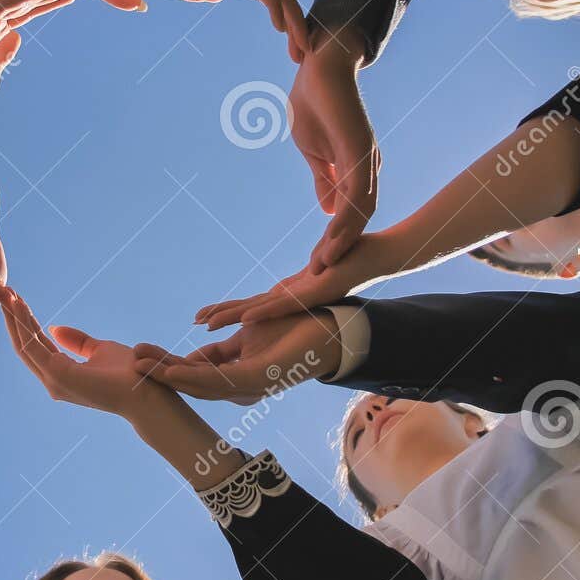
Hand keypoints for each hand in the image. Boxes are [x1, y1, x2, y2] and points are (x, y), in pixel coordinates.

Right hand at [0, 288, 171, 417]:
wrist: (144, 391)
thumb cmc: (127, 374)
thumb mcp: (99, 350)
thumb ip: (77, 341)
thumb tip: (53, 328)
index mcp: (60, 375)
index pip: (35, 346)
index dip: (23, 322)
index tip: (15, 299)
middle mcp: (52, 380)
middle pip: (23, 345)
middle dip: (11, 317)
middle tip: (1, 291)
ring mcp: (53, 380)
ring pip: (23, 345)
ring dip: (13, 317)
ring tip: (4, 293)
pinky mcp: (58, 375)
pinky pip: (33, 346)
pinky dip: (23, 324)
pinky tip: (18, 305)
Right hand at [130, 311, 339, 404]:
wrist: (333, 325)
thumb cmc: (295, 326)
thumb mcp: (249, 331)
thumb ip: (223, 343)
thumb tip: (198, 338)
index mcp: (238, 375)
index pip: (196, 372)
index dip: (167, 366)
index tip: (140, 357)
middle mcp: (242, 387)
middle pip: (193, 383)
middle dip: (161, 374)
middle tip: (130, 364)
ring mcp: (251, 386)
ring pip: (202, 385)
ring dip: (172, 377)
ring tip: (144, 369)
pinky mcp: (262, 378)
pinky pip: (222, 379)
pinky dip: (196, 375)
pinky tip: (176, 369)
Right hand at [194, 235, 397, 329]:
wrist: (382, 255)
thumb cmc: (356, 253)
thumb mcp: (326, 257)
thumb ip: (313, 262)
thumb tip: (311, 260)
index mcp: (294, 291)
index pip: (254, 302)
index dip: (229, 308)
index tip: (205, 315)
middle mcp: (295, 299)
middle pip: (251, 310)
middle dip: (223, 316)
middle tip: (197, 322)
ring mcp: (304, 299)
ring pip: (262, 311)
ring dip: (233, 319)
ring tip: (209, 326)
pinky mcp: (315, 294)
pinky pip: (285, 305)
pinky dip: (262, 312)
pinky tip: (244, 319)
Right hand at [290, 28, 378, 271]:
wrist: (320, 63)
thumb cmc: (315, 102)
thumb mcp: (313, 150)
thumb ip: (323, 178)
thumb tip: (328, 210)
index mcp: (354, 168)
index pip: (349, 213)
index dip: (335, 238)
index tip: (317, 262)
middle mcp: (366, 167)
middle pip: (359, 218)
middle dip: (340, 248)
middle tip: (320, 274)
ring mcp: (366, 159)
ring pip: (361, 210)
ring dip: (343, 239)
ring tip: (324, 264)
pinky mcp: (359, 149)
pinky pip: (356, 191)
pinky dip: (346, 216)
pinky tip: (332, 233)